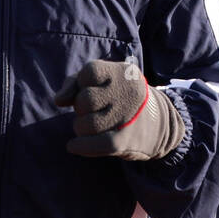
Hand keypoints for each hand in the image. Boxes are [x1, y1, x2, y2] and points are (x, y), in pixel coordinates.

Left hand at [53, 59, 185, 160]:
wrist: (159, 124)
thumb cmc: (122, 98)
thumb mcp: (106, 81)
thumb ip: (76, 82)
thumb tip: (59, 100)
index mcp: (124, 73)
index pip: (89, 72)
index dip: (82, 82)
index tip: (90, 88)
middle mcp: (128, 93)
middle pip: (84, 100)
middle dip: (81, 107)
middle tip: (94, 110)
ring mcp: (127, 118)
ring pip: (84, 124)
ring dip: (81, 127)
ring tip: (93, 125)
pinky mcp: (124, 141)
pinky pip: (93, 144)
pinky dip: (79, 146)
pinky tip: (73, 146)